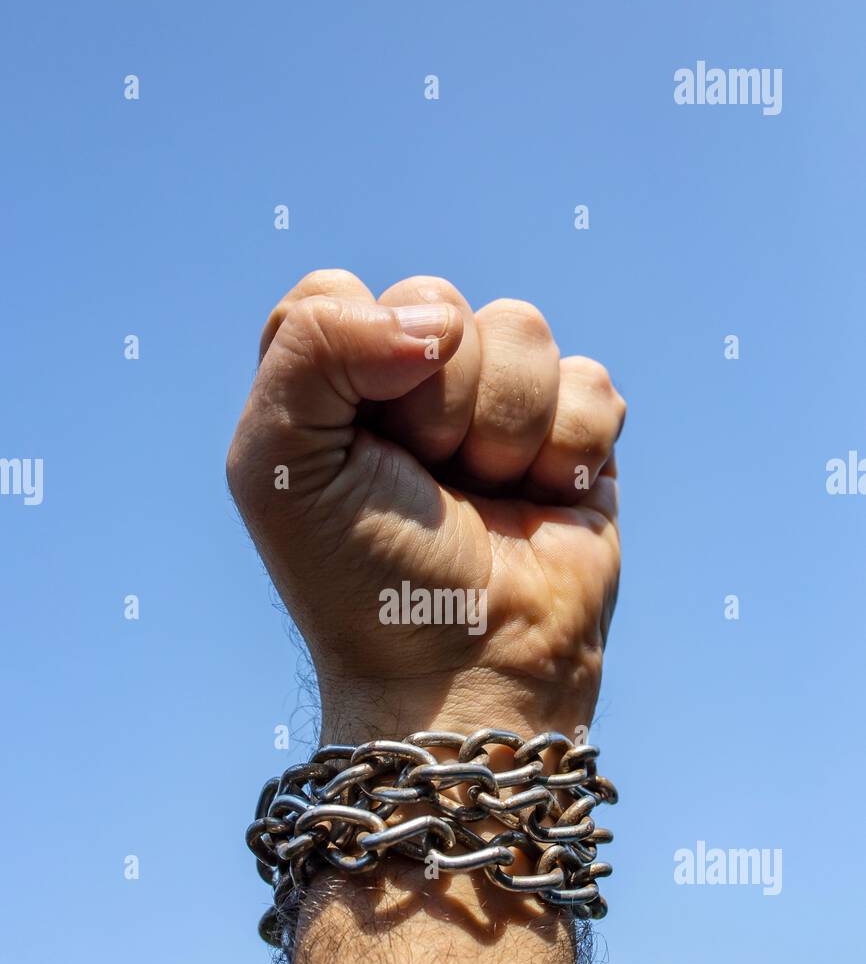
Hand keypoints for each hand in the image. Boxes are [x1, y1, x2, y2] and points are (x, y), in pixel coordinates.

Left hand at [227, 269, 624, 740]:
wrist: (465, 669)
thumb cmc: (362, 581)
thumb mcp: (279, 463)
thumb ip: (309, 345)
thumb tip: (435, 322)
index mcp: (332, 386)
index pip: (339, 293)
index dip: (356, 356)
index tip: (363, 442)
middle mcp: (413, 386)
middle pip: (439, 303)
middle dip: (436, 403)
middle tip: (427, 482)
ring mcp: (499, 408)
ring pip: (523, 330)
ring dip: (505, 431)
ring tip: (486, 501)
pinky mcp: (574, 438)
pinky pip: (591, 382)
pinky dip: (567, 452)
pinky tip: (541, 504)